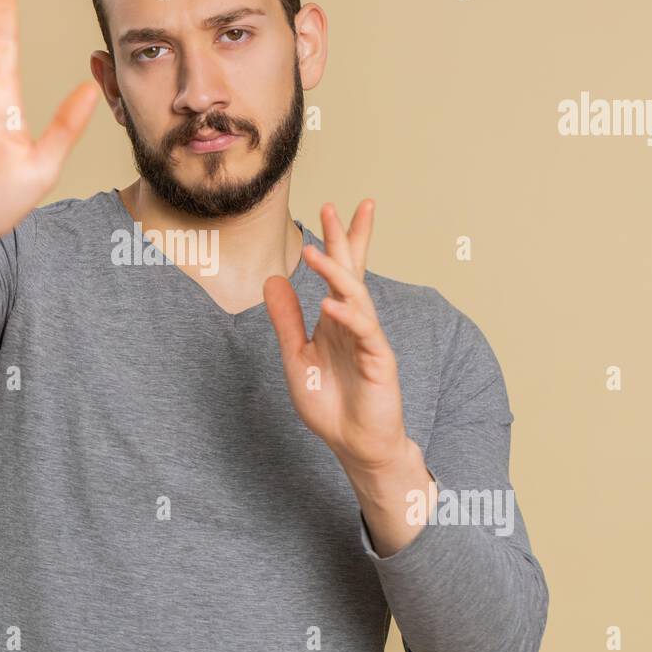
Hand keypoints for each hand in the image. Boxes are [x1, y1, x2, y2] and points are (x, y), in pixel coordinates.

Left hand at [264, 200, 412, 474]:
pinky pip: (364, 332)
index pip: (339, 272)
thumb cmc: (331, 404)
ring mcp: (369, 340)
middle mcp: (354, 323)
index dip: (336, 240)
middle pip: (354, 272)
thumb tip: (273, 279)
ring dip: (337, 273)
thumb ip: (287, 320)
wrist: (355, 444)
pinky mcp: (379, 361)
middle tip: (341, 207)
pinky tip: (330, 304)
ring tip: (317, 252)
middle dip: (348, 239)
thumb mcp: (297, 357)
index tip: (329, 208)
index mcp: (336, 319)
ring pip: (356, 296)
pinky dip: (347, 316)